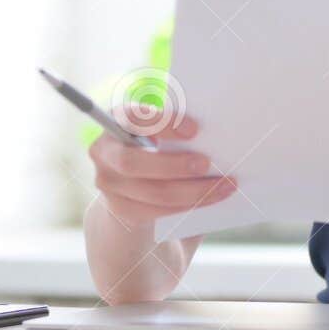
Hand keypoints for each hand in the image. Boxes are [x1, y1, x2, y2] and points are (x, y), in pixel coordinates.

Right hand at [88, 110, 235, 229]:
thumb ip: (176, 131)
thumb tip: (215, 136)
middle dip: (174, 165)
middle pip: (132, 163)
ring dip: (193, 191)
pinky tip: (211, 199)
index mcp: (116, 121)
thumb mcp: (161, 131)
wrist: (132, 183)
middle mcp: (105, 153)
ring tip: (224, 185)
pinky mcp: (121, 210)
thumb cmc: (157, 146)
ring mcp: (109, 184)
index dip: (163, 123)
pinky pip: (158, 211)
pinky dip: (189, 205)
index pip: (132, 118)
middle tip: (207, 163)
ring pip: (151, 192)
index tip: (194, 130)